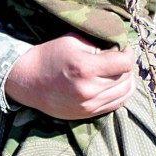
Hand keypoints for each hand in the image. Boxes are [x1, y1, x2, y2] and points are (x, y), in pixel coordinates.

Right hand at [5, 35, 135, 119]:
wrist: (27, 80)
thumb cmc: (51, 55)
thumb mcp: (74, 40)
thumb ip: (100, 44)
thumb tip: (120, 49)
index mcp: (85, 68)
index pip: (125, 63)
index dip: (128, 53)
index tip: (123, 48)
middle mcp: (89, 90)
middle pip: (126, 78)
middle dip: (126, 66)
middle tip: (118, 57)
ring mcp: (89, 105)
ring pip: (124, 93)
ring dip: (126, 80)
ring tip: (117, 70)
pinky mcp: (87, 114)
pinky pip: (116, 105)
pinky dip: (120, 93)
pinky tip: (114, 83)